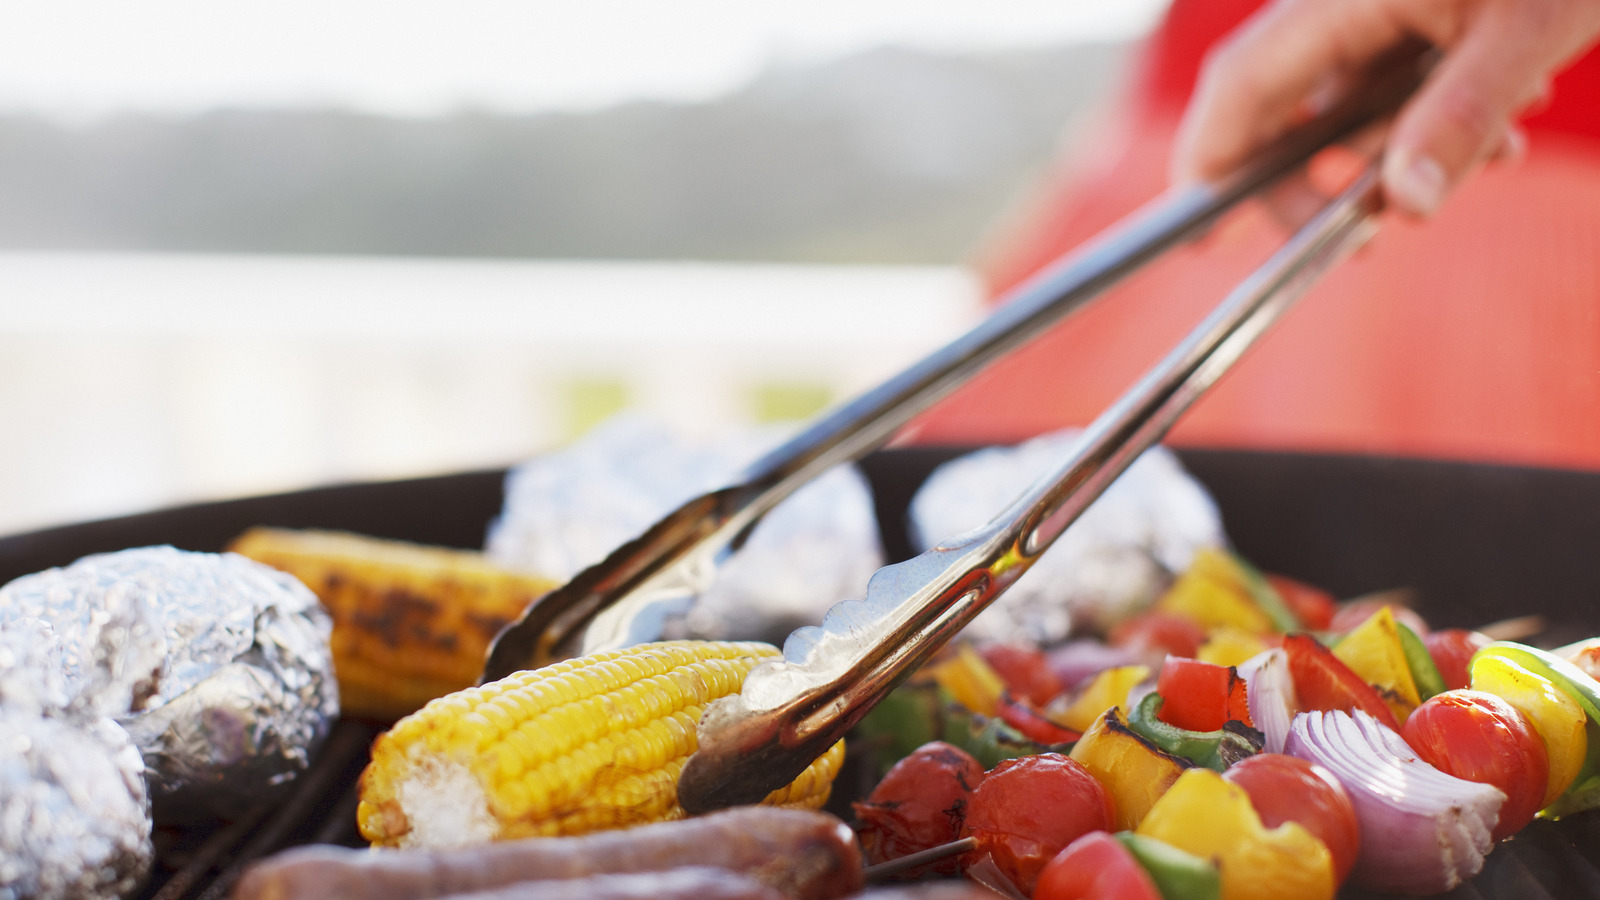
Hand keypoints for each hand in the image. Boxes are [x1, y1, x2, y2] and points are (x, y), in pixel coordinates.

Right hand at [1172, 0, 1599, 217]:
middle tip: (1366, 229)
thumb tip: (1405, 203)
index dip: (1210, 162)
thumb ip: (1460, 117)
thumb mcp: (1528, 30)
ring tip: (1491, 155)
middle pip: (1273, 104)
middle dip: (1319, 175)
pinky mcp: (1397, 11)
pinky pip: (1381, 81)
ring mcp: (1360, 6)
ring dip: (1395, 149)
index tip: (1204, 233)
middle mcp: (1330, 1)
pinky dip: (1422, 118)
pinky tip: (1499, 123)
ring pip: (1338, 101)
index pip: (1239, 86)